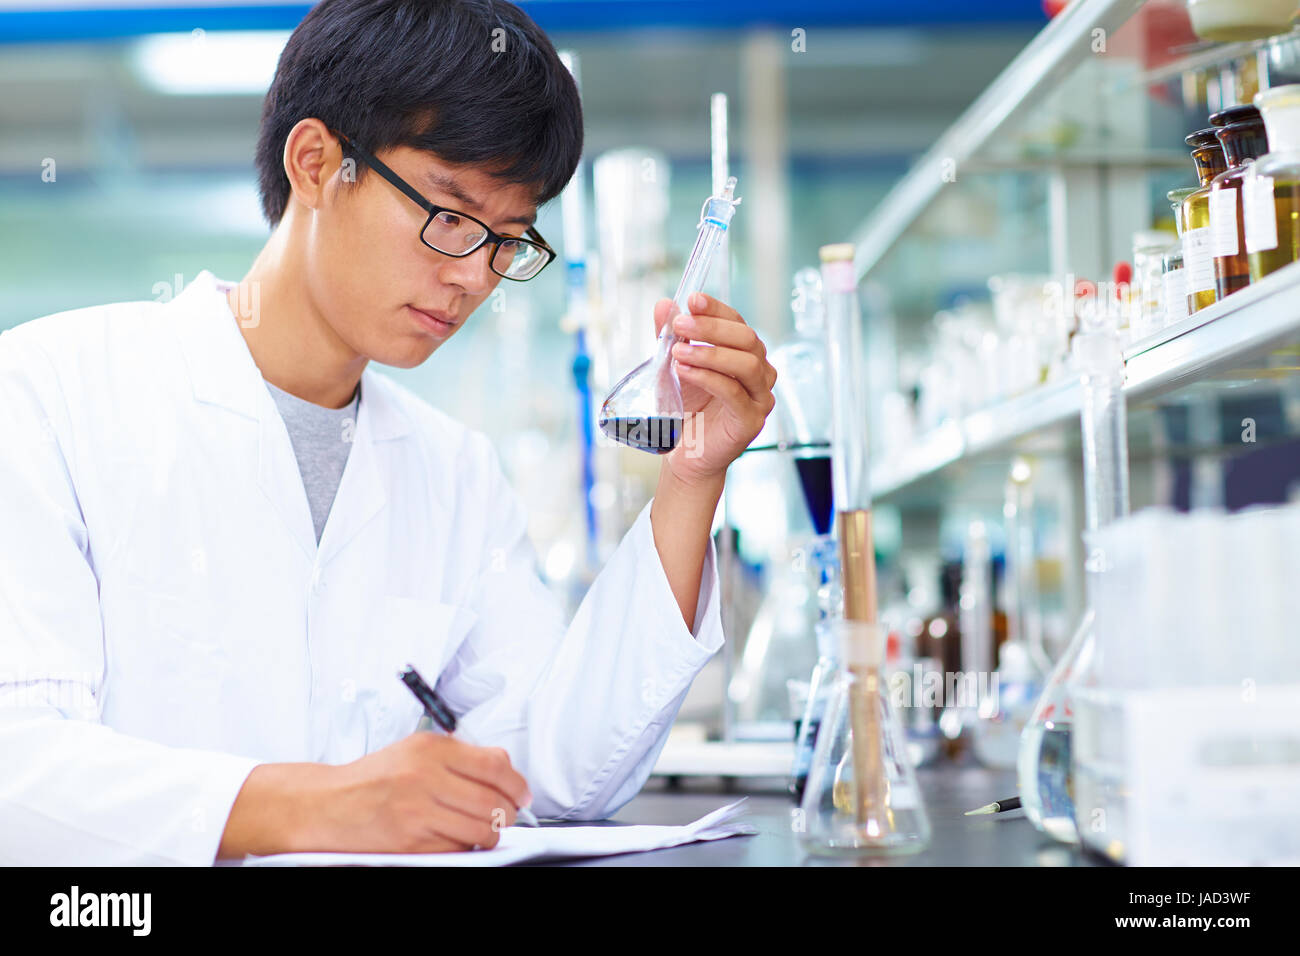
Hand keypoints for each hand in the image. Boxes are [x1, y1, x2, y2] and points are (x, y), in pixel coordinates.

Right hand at [299, 733, 532, 852]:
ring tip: (483, 828)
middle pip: (493, 801)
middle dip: (507, 812)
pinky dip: (465, 846)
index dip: (517, 784)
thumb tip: (504, 767)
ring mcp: (418, 812)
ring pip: (480, 830)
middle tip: (506, 813)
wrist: (328, 805)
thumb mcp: (416, 750)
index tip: (522, 793)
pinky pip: (457, 849)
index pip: (495, 766)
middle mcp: (424, 778)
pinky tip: (458, 838)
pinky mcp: (411, 843)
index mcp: (430, 749)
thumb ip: (460, 754)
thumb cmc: (373, 778)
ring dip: (490, 833)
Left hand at [653, 291, 776, 486]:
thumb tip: (664, 304)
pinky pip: (734, 393)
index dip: (717, 309)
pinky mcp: (752, 420)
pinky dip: (708, 378)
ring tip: (678, 352)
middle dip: (711, 328)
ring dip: (710, 353)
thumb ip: (672, 336)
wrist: (686, 452)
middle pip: (747, 339)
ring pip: (746, 364)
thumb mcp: (676, 365)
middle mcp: (760, 372)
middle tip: (680, 325)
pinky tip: (685, 372)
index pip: (738, 323)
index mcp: (746, 354)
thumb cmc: (688, 408)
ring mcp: (760, 397)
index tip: (692, 299)